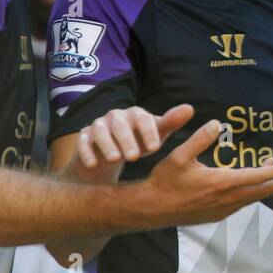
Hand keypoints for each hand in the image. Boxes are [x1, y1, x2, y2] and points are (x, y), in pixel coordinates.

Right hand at [73, 104, 187, 177]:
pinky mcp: (83, 138)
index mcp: (134, 114)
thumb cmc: (138, 143)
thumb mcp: (155, 135)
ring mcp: (97, 126)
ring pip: (100, 131)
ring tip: (116, 159)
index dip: (148, 132)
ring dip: (107, 144)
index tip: (155, 148)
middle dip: (127, 140)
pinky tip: (93, 164)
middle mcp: (115, 117)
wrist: (110, 157)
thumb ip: (170, 123)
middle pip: (120, 125)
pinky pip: (82, 143)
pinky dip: (87, 152)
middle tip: (135, 157)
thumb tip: (190, 108)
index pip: (142, 118)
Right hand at [134, 110, 272, 226]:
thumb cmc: (164, 180)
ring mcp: (222, 209)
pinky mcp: (217, 215)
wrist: (151, 208)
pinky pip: (242, 202)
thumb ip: (199, 139)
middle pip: (263, 191)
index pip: (256, 177)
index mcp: (221, 183)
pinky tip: (253, 184)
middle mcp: (226, 199)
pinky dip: (254, 192)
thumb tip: (216, 123)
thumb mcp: (179, 155)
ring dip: (268, 186)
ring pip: (253, 197)